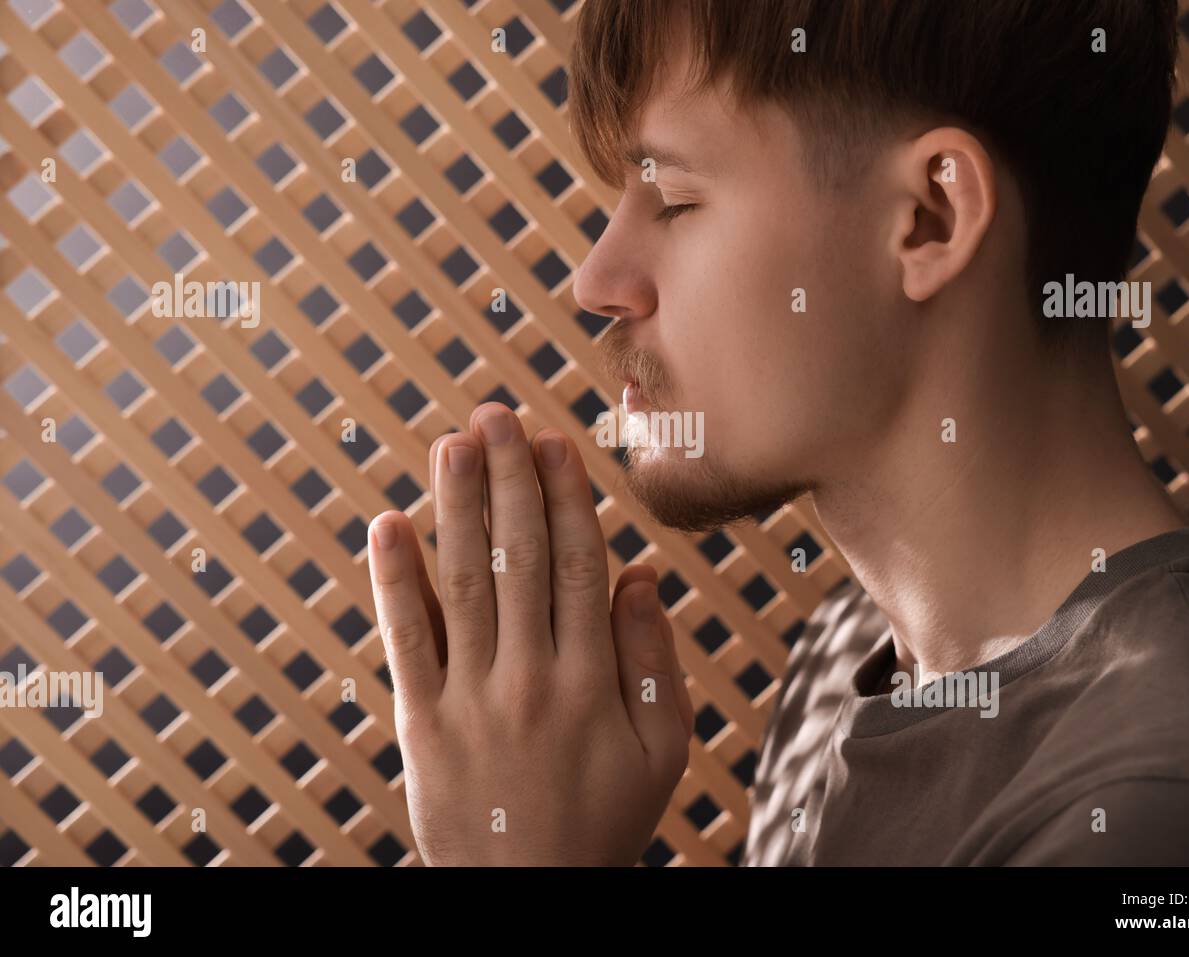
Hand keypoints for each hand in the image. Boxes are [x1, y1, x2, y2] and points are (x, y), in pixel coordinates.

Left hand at [366, 402, 692, 864]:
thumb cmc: (604, 821)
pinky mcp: (421, 722)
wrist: (528, 898)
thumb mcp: (661, 750)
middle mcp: (530, 677)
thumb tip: (640, 575)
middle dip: (508, 478)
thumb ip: (653, 661)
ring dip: (455, 505)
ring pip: (463, 582)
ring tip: (451, 442)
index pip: (580, 565)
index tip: (555, 441)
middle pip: (519, 557)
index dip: (567, 496)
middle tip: (497, 414)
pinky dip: (395, 579)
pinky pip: (407, 639)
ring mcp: (470, 698)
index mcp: (592, 680)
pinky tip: (388, 524)